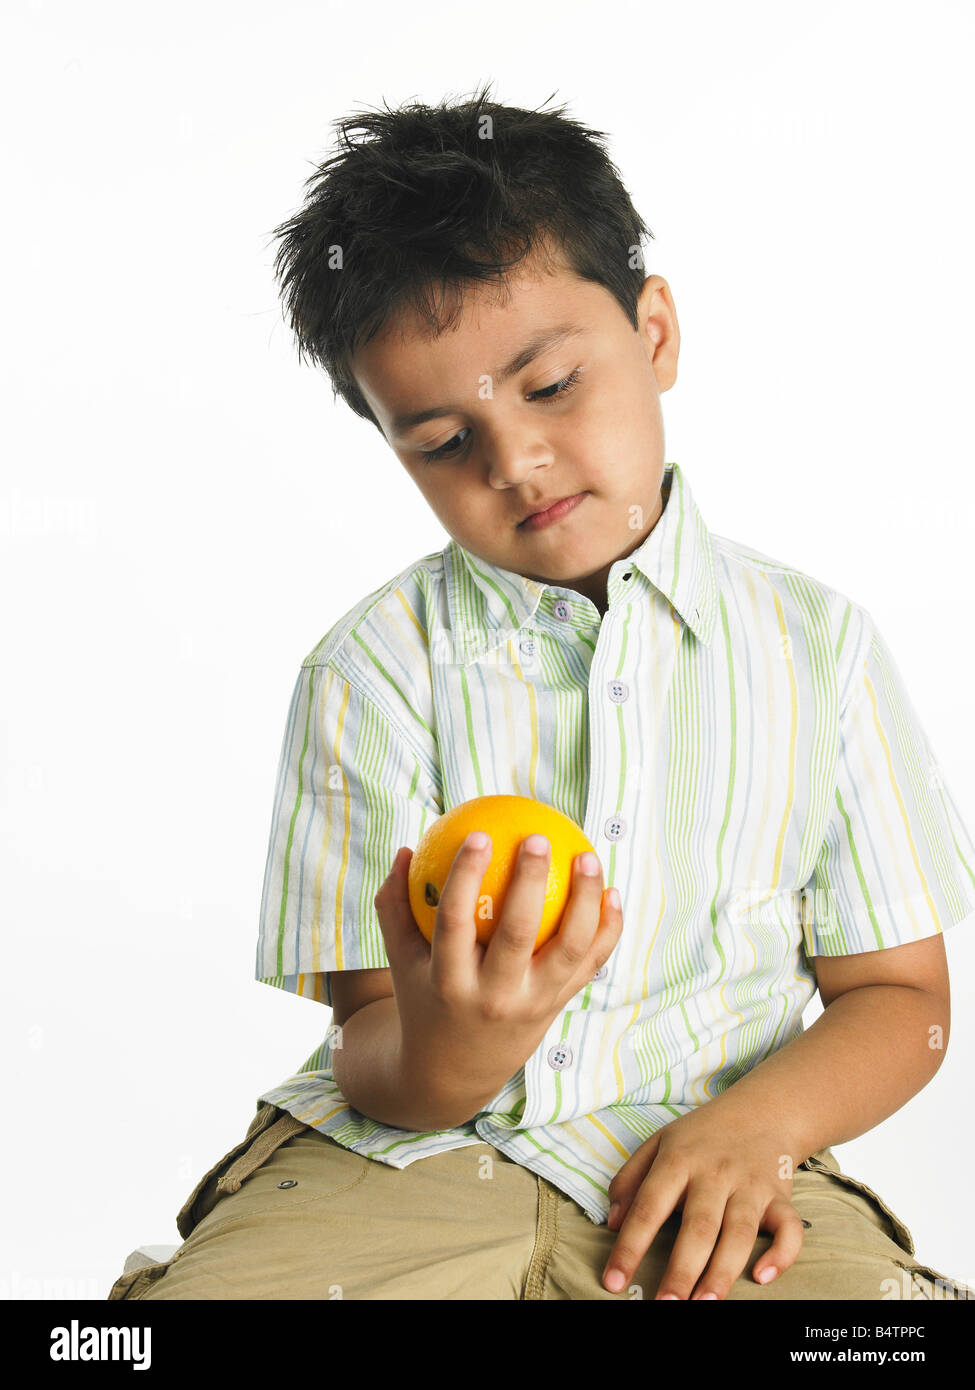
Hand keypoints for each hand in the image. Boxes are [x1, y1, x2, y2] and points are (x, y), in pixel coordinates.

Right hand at [374, 835, 622, 1121]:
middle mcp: (493, 995)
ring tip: (587, 856)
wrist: (455, 1071)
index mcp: (448, 981)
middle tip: (537, 837)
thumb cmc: (426, 997)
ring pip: (569, 948)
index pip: (454, 921)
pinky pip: (591, 963)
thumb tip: (407, 848)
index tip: (477, 834)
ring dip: (585, 900)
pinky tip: (612, 892)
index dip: (465, 876)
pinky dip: (608, 928)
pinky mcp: (559, 1005)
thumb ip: (395, 906)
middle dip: (530, 881)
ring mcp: (533, 1003)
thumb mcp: (401, 961)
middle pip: (518, 933)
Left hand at [601, 1103, 804, 1299]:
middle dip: (681, 1270)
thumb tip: (612, 1224)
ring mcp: (750, 1186)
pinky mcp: (781, 1197)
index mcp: (678, 1160)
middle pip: (698, 1226)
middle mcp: (715, 1173)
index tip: (614, 1281)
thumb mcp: (658, 1142)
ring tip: (703, 1304)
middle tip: (665, 1305)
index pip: (648, 1207)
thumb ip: (629, 1179)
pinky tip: (762, 1277)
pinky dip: (781, 1254)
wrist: (762, 1110)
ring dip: (722, 1272)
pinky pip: (788, 1229)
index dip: (629, 1246)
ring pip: (738, 1233)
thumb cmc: (701, 1135)